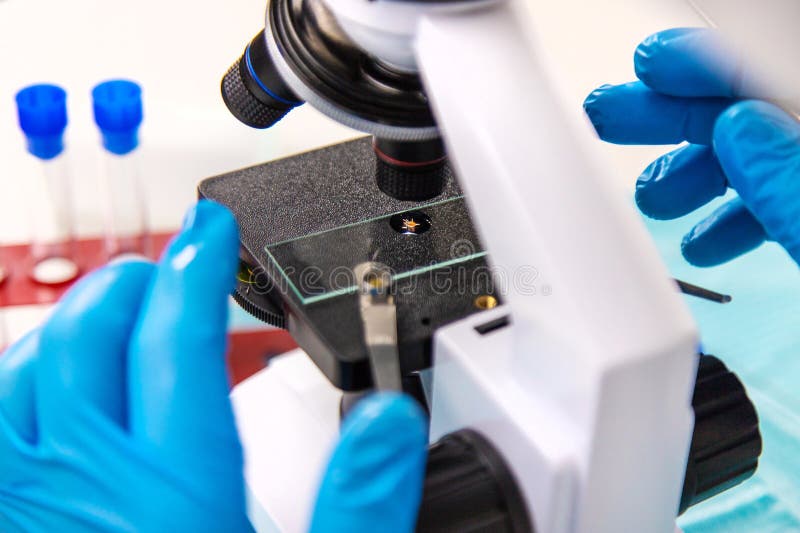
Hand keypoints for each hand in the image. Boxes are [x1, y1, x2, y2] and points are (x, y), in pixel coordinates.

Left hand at [0, 199, 427, 532]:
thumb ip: (360, 501)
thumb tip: (387, 417)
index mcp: (172, 497)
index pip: (179, 338)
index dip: (201, 266)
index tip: (215, 229)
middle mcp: (80, 494)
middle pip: (88, 336)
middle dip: (134, 281)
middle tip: (171, 267)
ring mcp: (28, 512)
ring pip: (20, 374)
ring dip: (69, 321)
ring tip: (113, 308)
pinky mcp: (12, 529)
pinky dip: (18, 386)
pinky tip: (47, 392)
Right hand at [583, 27, 799, 266]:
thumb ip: (782, 174)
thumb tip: (734, 129)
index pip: (761, 67)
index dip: (698, 60)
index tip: (647, 63)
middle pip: (741, 108)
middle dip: (668, 115)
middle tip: (609, 116)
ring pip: (747, 160)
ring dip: (687, 177)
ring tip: (650, 198)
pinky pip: (766, 202)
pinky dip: (724, 220)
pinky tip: (699, 241)